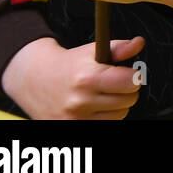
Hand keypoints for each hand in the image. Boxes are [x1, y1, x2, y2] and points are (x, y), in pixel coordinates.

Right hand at [1, 36, 144, 119]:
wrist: (34, 81)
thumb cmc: (68, 65)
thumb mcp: (92, 51)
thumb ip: (119, 48)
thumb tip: (139, 43)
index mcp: (87, 78)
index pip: (130, 82)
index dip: (133, 76)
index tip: (128, 74)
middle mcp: (80, 101)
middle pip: (128, 101)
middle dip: (126, 91)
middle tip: (115, 84)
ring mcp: (74, 119)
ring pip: (119, 116)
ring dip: (116, 106)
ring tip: (102, 95)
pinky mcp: (70, 129)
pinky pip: (104, 125)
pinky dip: (104, 117)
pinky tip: (94, 107)